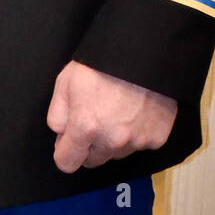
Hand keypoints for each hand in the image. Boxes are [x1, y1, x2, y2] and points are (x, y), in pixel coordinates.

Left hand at [47, 60, 176, 172]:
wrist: (143, 51)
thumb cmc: (100, 64)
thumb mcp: (65, 82)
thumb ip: (57, 115)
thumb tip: (62, 136)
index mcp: (85, 126)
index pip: (67, 163)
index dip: (64, 152)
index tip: (67, 142)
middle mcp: (112, 140)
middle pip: (93, 160)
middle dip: (88, 145)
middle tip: (93, 118)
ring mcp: (137, 141)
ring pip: (117, 153)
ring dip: (113, 140)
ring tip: (116, 110)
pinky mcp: (157, 138)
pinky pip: (140, 144)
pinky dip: (136, 133)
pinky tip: (135, 111)